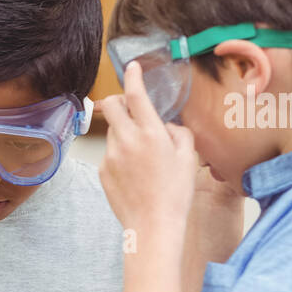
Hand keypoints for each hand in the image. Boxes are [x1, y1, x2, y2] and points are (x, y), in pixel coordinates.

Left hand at [98, 61, 198, 231]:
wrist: (153, 225)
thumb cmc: (175, 193)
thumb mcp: (188, 158)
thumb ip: (178, 133)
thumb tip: (166, 125)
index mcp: (151, 133)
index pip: (136, 94)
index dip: (133, 76)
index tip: (132, 67)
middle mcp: (127, 140)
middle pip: (112, 105)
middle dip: (119, 100)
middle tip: (130, 107)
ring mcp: (111, 155)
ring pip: (112, 131)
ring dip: (124, 132)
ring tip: (142, 155)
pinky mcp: (103, 170)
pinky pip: (110, 153)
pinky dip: (120, 154)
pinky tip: (134, 172)